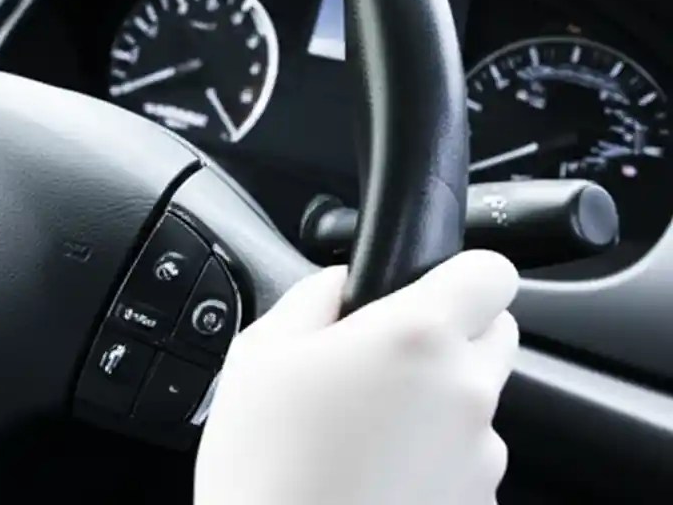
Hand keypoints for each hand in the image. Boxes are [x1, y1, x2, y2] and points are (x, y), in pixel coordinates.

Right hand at [195, 251, 519, 504]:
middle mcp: (464, 390)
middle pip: (494, 333)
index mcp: (415, 335)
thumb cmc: (265, 466)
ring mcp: (479, 455)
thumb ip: (315, 296)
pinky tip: (373, 473)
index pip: (491, 271)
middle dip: (448, 336)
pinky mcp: (478, 502)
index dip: (458, 273)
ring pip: (475, 401)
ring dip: (434, 405)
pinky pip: (464, 460)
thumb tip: (343, 283)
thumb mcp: (259, 353)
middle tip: (382, 361)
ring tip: (362, 433)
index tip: (427, 288)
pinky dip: (431, 460)